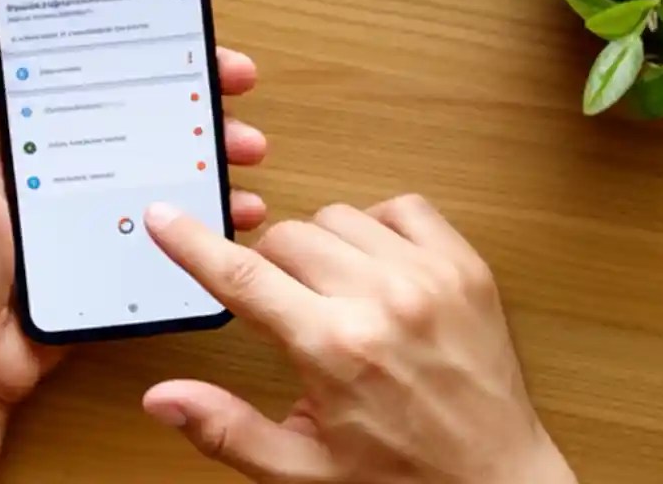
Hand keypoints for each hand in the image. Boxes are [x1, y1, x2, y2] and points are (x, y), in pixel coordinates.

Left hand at [0, 39, 269, 406]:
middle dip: (192, 94)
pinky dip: (207, 216)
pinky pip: (168, 227)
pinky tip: (238, 211)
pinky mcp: (115, 254)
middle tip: (237, 85)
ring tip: (248, 150)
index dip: (131, 52)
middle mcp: (61, 163)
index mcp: (15, 138)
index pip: (81, 76)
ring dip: (210, 150)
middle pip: (136, 114)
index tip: (180, 37)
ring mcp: (93, 210)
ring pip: (162, 165)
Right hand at [140, 195, 576, 483]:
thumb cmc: (403, 477)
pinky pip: (402, 207)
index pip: (243, 277)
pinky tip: (376, 267)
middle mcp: (383, 303)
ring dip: (322, 246)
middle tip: (285, 309)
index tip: (166, 217)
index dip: (194, 243)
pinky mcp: (465, 266)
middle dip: (269, 265)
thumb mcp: (302, 468)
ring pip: (337, 216)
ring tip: (335, 294)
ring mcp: (429, 278)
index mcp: (335, 350)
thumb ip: (225, 428)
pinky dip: (378, 226)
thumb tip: (164, 399)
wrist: (499, 483)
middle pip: (286, 237)